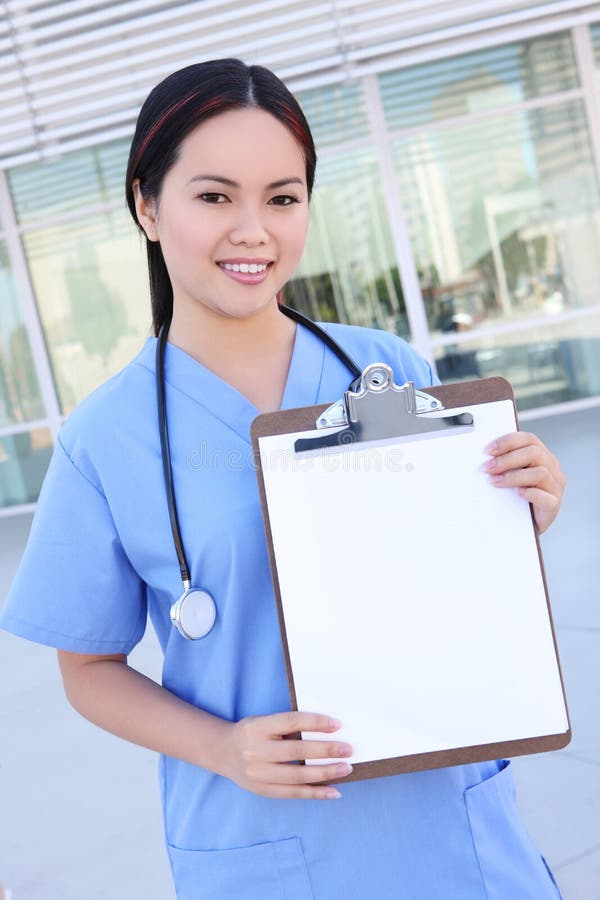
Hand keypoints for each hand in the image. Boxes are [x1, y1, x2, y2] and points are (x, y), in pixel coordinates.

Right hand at [223, 711, 352, 799]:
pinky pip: (293, 794)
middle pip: (297, 751)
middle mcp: (256, 751)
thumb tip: (327, 732)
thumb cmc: (252, 733)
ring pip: (297, 776)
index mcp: (258, 727)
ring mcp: (258, 774)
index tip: (337, 724)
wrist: (223, 752)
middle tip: (348, 749)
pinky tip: (334, 791)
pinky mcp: (263, 791)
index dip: (315, 722)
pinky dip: (316, 793)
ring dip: (325, 773)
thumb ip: (288, 726)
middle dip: (326, 751)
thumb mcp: (264, 721)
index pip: (291, 722)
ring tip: (346, 768)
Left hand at [484, 431, 565, 533]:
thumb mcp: (509, 475)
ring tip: (495, 482)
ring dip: (514, 476)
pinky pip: (545, 497)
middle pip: (534, 453)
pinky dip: (530, 493)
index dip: (507, 442)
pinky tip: (517, 494)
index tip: (488, 450)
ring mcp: (555, 486)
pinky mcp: (554, 505)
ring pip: (540, 473)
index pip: (528, 439)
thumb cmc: (514, 497)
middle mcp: (552, 468)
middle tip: (487, 468)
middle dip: (507, 459)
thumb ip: (502, 464)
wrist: (522, 524)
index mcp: (541, 455)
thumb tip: (483, 458)